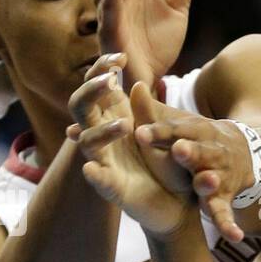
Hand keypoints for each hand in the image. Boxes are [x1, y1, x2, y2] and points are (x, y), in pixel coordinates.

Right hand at [67, 57, 192, 236]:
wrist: (180, 202)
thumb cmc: (168, 162)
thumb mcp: (162, 132)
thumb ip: (147, 110)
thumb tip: (136, 82)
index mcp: (114, 116)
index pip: (96, 86)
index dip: (101, 68)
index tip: (121, 59)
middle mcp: (103, 136)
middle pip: (80, 106)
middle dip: (91, 90)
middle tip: (112, 82)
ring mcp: (105, 161)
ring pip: (88, 141)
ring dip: (102, 130)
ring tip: (126, 126)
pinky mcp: (112, 188)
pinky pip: (98, 180)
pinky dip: (94, 174)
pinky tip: (90, 168)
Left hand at [133, 105, 256, 243]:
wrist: (240, 154)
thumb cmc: (197, 138)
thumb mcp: (177, 124)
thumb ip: (151, 110)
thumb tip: (129, 85)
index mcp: (194, 131)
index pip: (174, 129)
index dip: (160, 130)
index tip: (141, 132)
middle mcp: (209, 151)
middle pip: (198, 151)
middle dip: (190, 151)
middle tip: (178, 149)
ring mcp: (218, 175)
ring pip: (213, 178)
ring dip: (210, 181)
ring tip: (207, 182)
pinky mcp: (224, 197)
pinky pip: (225, 212)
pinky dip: (229, 224)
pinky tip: (234, 237)